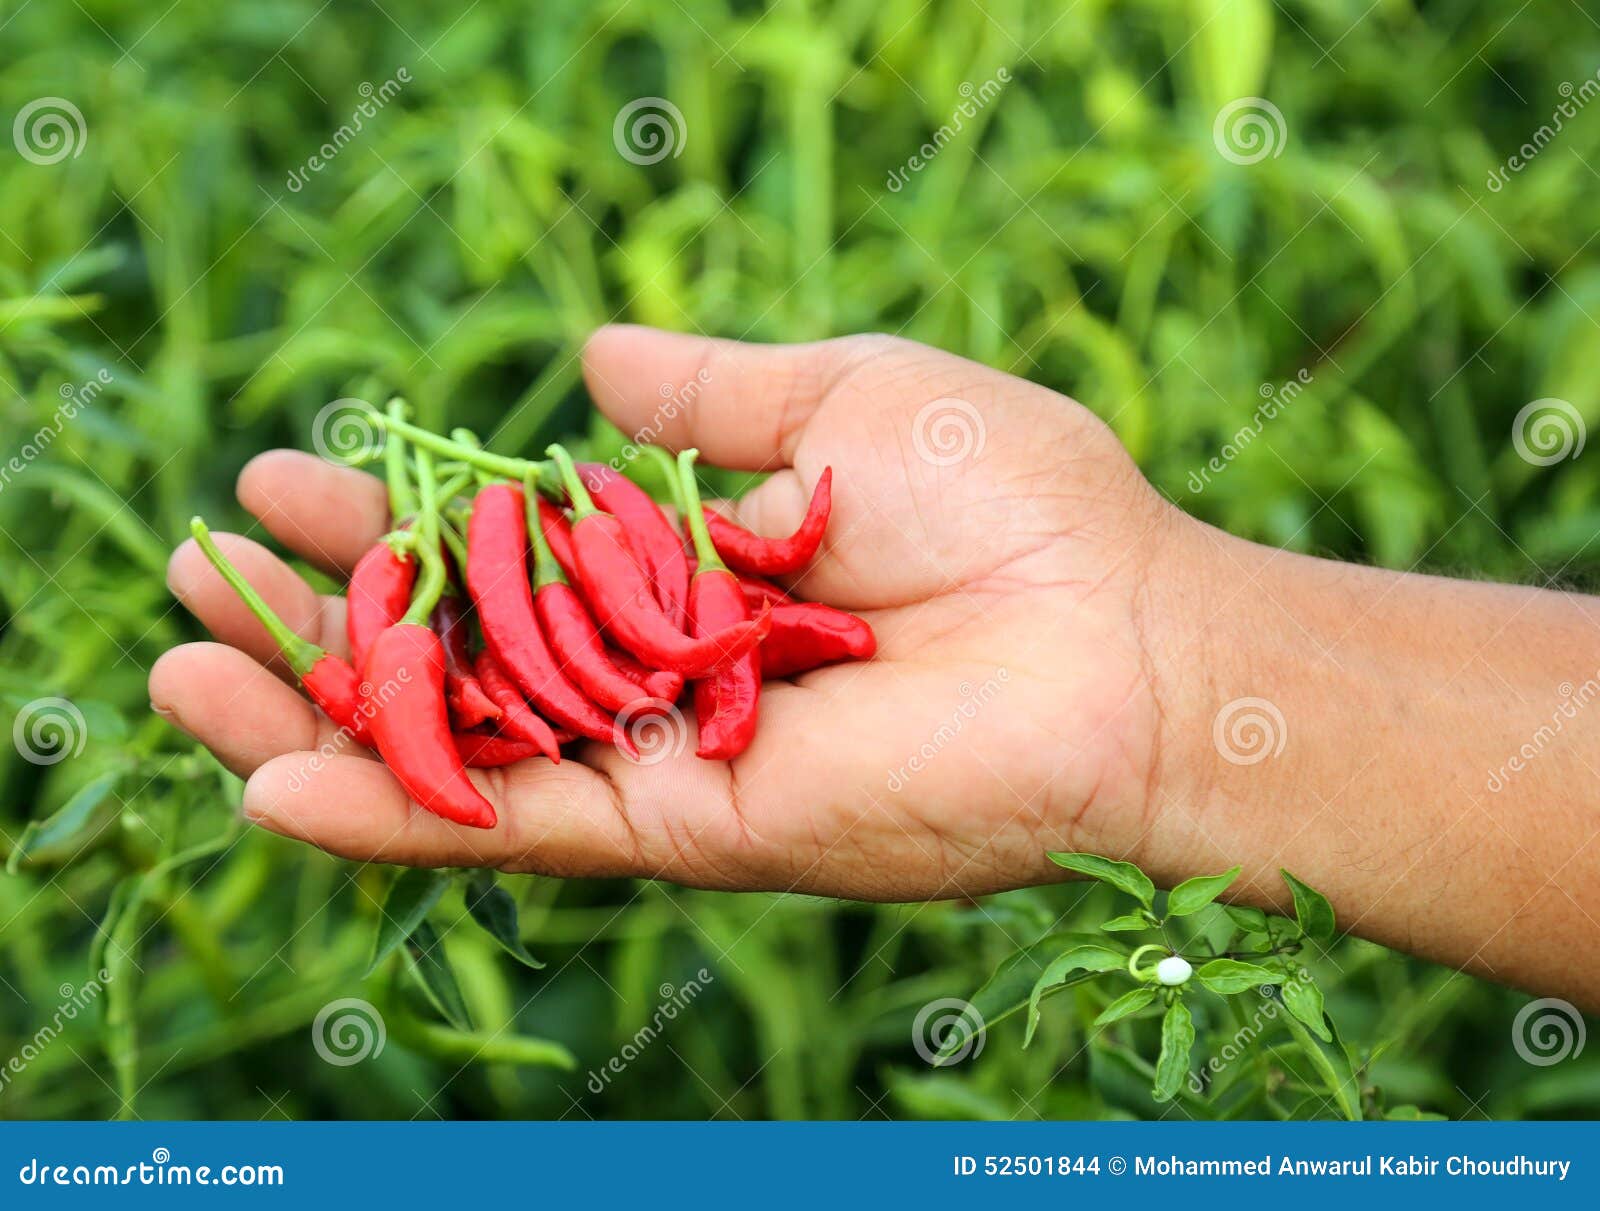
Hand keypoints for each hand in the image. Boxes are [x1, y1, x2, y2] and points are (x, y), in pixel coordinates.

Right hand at [153, 326, 1193, 898]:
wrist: (1122, 641)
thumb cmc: (1014, 503)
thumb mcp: (842, 398)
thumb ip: (709, 394)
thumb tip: (593, 356)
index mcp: (684, 565)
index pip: (497, 546)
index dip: (390, 516)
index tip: (289, 471)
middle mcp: (657, 667)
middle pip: (453, 654)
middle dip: (322, 615)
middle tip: (200, 564)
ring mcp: (662, 754)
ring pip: (456, 751)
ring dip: (313, 718)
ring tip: (181, 668)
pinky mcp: (682, 829)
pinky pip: (515, 829)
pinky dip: (392, 818)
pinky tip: (270, 787)